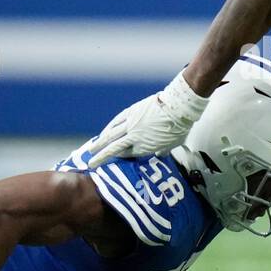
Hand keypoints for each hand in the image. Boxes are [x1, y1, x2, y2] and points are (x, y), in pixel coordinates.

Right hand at [87, 71, 208, 166]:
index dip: (118, 160)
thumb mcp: (171, 145)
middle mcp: (135, 137)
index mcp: (145, 147)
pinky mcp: (131, 112)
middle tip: (91, 163)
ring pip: (111, 136)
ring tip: (91, 150)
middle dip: (101, 157)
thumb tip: (159, 154)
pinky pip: (116, 122)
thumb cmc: (179, 128)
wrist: (178, 107)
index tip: (111, 163)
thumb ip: (162, 150)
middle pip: (114, 149)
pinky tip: (102, 134)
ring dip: (99, 144)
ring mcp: (131, 124)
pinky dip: (107, 129)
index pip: (128, 156)